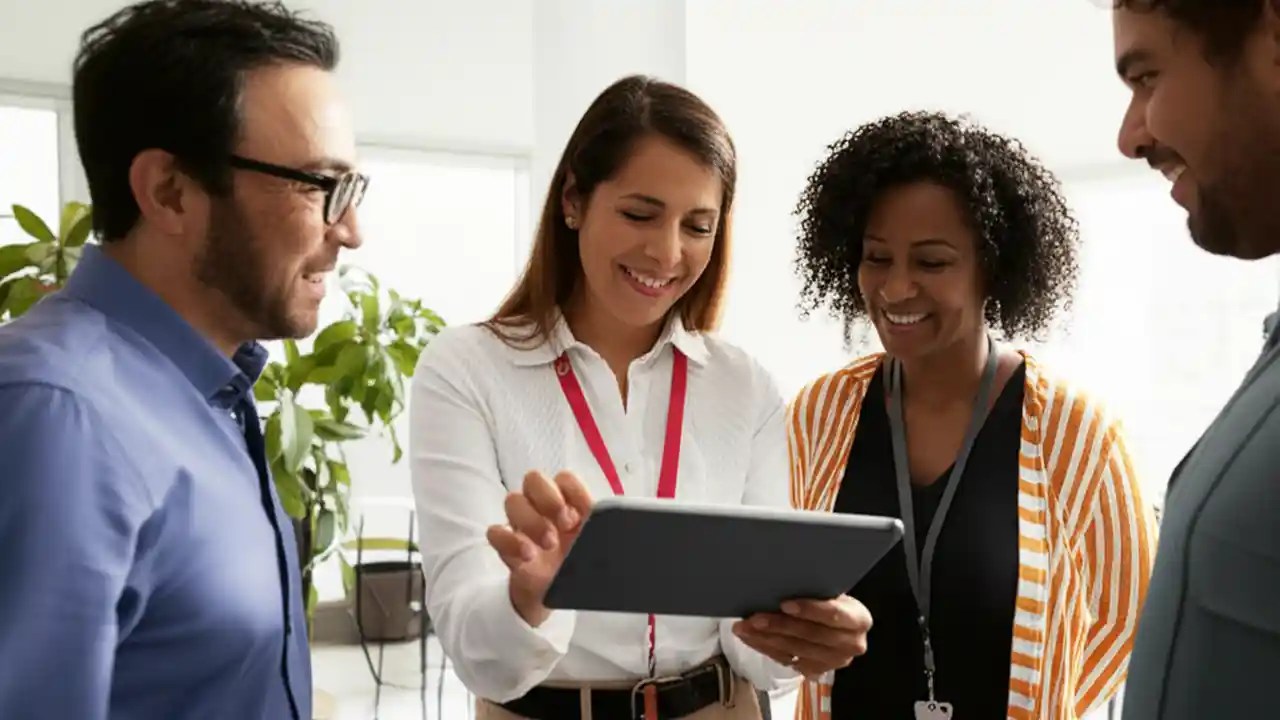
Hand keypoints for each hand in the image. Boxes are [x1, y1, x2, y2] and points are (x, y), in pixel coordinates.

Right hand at [486, 470, 593, 627]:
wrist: (556, 594)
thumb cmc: (578, 563)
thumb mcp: (596, 545)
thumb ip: (607, 530)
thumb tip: (634, 524)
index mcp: (566, 503)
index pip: (563, 478)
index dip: (571, 490)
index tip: (583, 513)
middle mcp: (541, 507)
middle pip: (533, 478)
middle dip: (548, 497)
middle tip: (565, 523)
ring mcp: (521, 524)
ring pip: (512, 500)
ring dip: (531, 520)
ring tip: (548, 544)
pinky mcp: (506, 546)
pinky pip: (494, 531)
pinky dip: (509, 541)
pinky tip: (527, 556)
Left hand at [731, 595, 871, 678]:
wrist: (837, 621)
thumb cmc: (828, 598)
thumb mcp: (830, 590)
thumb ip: (815, 589)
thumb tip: (780, 577)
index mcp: (859, 619)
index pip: (834, 614)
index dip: (809, 610)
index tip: (784, 604)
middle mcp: (851, 644)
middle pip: (811, 635)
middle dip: (780, 626)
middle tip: (754, 618)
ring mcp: (833, 661)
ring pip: (796, 650)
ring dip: (766, 639)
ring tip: (744, 627)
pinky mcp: (816, 670)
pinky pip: (786, 660)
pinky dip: (766, 648)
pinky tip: (750, 637)